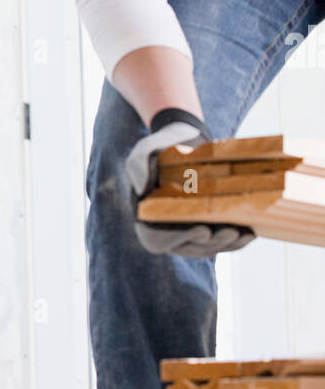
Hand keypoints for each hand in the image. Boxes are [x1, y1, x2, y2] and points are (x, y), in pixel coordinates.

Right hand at [125, 107, 255, 258]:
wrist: (185, 141)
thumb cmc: (162, 146)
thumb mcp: (145, 150)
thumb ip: (138, 166)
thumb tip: (142, 188)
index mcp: (147, 219)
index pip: (161, 238)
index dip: (183, 238)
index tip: (202, 231)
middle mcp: (166, 233)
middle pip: (189, 247)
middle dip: (212, 243)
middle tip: (231, 233)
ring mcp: (187, 235)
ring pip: (208, 247)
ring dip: (227, 244)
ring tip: (245, 235)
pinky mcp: (205, 229)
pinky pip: (219, 241)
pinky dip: (235, 240)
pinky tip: (250, 232)